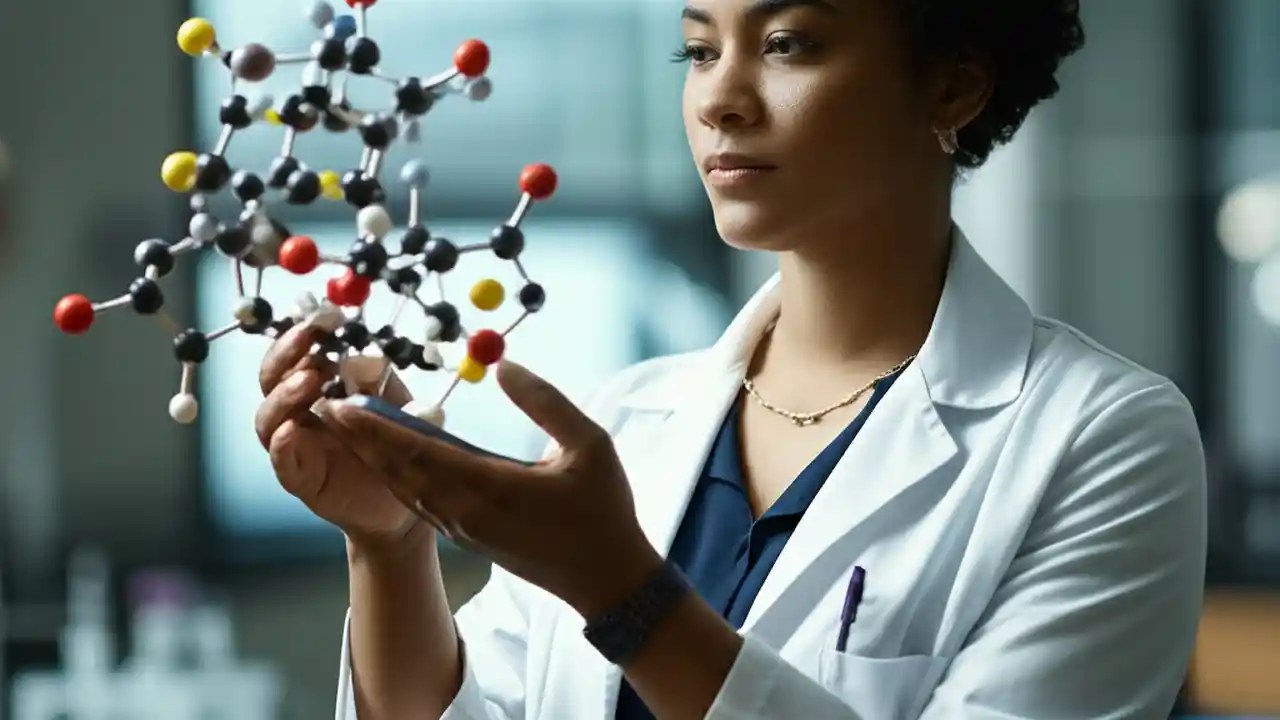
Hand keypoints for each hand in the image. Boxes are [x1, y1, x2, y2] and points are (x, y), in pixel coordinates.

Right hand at [254, 320, 424, 551]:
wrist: (404, 500)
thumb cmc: (393, 441)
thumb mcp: (396, 403)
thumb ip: (378, 382)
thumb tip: (365, 358)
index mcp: (318, 385)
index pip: (296, 354)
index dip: (301, 335)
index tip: (321, 318)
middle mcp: (298, 410)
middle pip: (272, 379)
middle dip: (286, 356)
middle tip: (309, 342)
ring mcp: (295, 445)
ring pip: (269, 418)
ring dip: (284, 395)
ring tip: (308, 381)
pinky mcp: (300, 479)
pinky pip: (283, 461)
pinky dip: (283, 444)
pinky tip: (293, 429)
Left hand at [314, 359, 664, 617]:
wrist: (606, 581)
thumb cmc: (604, 511)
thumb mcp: (590, 446)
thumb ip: (545, 402)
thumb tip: (504, 365)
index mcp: (489, 488)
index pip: (419, 451)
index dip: (378, 426)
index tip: (344, 401)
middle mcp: (464, 511)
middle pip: (399, 470)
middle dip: (361, 438)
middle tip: (325, 404)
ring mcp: (463, 528)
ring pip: (405, 488)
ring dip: (373, 458)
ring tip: (345, 427)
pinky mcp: (467, 537)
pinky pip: (420, 502)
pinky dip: (396, 477)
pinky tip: (386, 460)